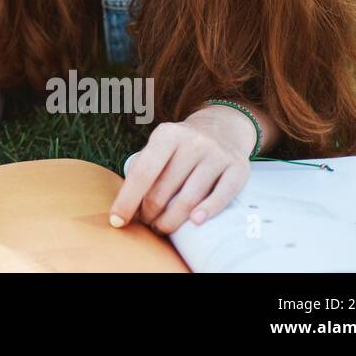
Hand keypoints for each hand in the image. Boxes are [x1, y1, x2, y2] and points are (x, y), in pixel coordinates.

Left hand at [110, 109, 254, 233]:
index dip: (127, 200)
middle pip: (164, 189)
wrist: (223, 127)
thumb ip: (142, 169)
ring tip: (162, 227)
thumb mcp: (159, 146)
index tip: (117, 221)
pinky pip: (222, 196)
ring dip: (172, 220)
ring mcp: (217, 155)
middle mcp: (193, 142)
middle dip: (150, 213)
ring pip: (190, 198)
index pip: (142, 173)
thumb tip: (125, 206)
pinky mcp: (238, 168)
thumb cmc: (181, 146)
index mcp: (167, 134)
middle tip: (146, 222)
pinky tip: (194, 222)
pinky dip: (207, 211)